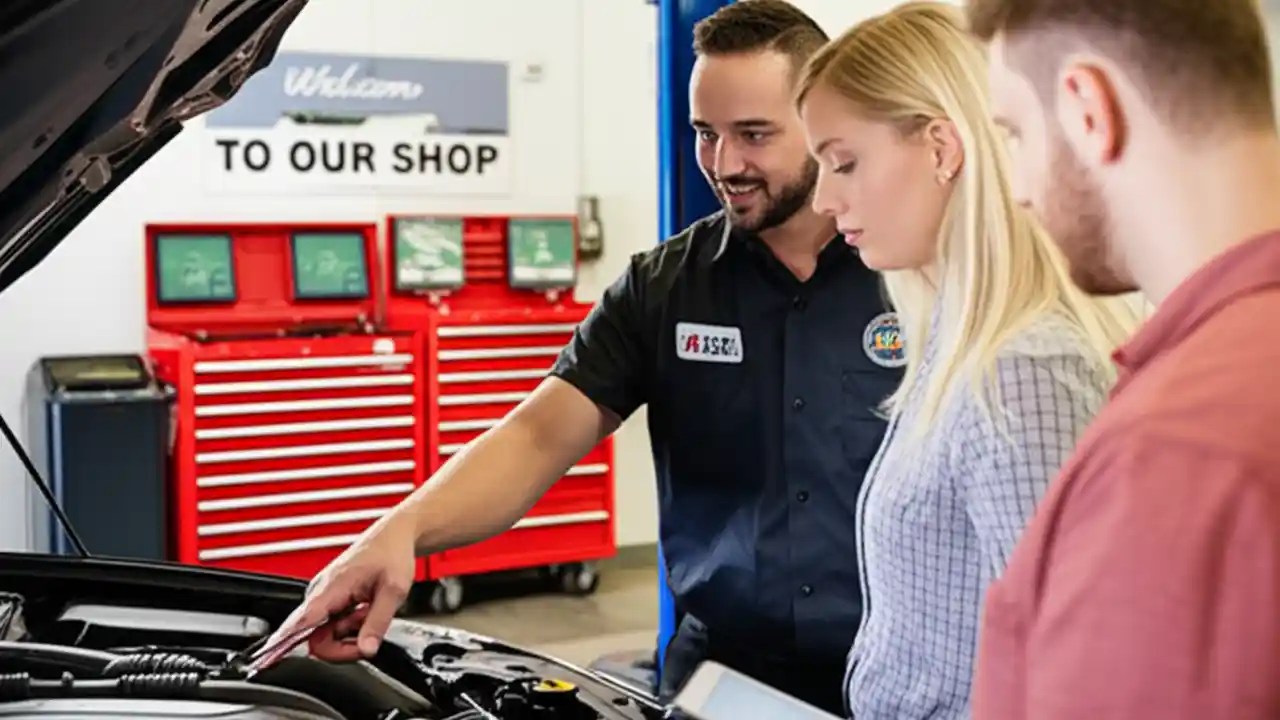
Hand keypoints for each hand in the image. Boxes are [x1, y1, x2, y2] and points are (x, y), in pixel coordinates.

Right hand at [268, 513, 418, 661]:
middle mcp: (319, 592)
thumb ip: (378, 622)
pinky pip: (332, 625)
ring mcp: (322, 596)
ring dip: (350, 634)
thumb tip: (366, 649)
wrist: (392, 535)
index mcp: (330, 588)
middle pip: (315, 640)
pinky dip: (350, 626)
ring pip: (325, 635)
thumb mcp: (394, 590)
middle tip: (369, 635)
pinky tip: (364, 610)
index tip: (270, 657)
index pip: (300, 622)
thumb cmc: (391, 552)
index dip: (285, 643)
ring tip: (369, 611)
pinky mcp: (328, 599)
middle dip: (344, 646)